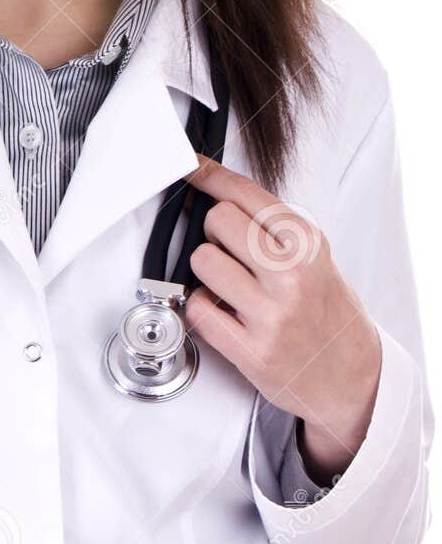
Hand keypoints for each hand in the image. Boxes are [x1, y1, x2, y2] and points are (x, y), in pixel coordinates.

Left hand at [182, 153, 381, 478]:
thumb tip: (216, 193)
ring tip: (228, 285)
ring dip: (205, 271)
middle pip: (217, 220)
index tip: (189, 167)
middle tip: (228, 251)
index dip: (209, 175)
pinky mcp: (251, 350)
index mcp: (307, 244)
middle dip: (213, 232)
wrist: (353, 376)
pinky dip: (200, 307)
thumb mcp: (316, 258)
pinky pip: (196, 308)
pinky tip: (223, 312)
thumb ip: (272, 229)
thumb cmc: (327, 312)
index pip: (245, 193)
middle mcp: (291, 274)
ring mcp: (270, 313)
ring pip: (201, 260)